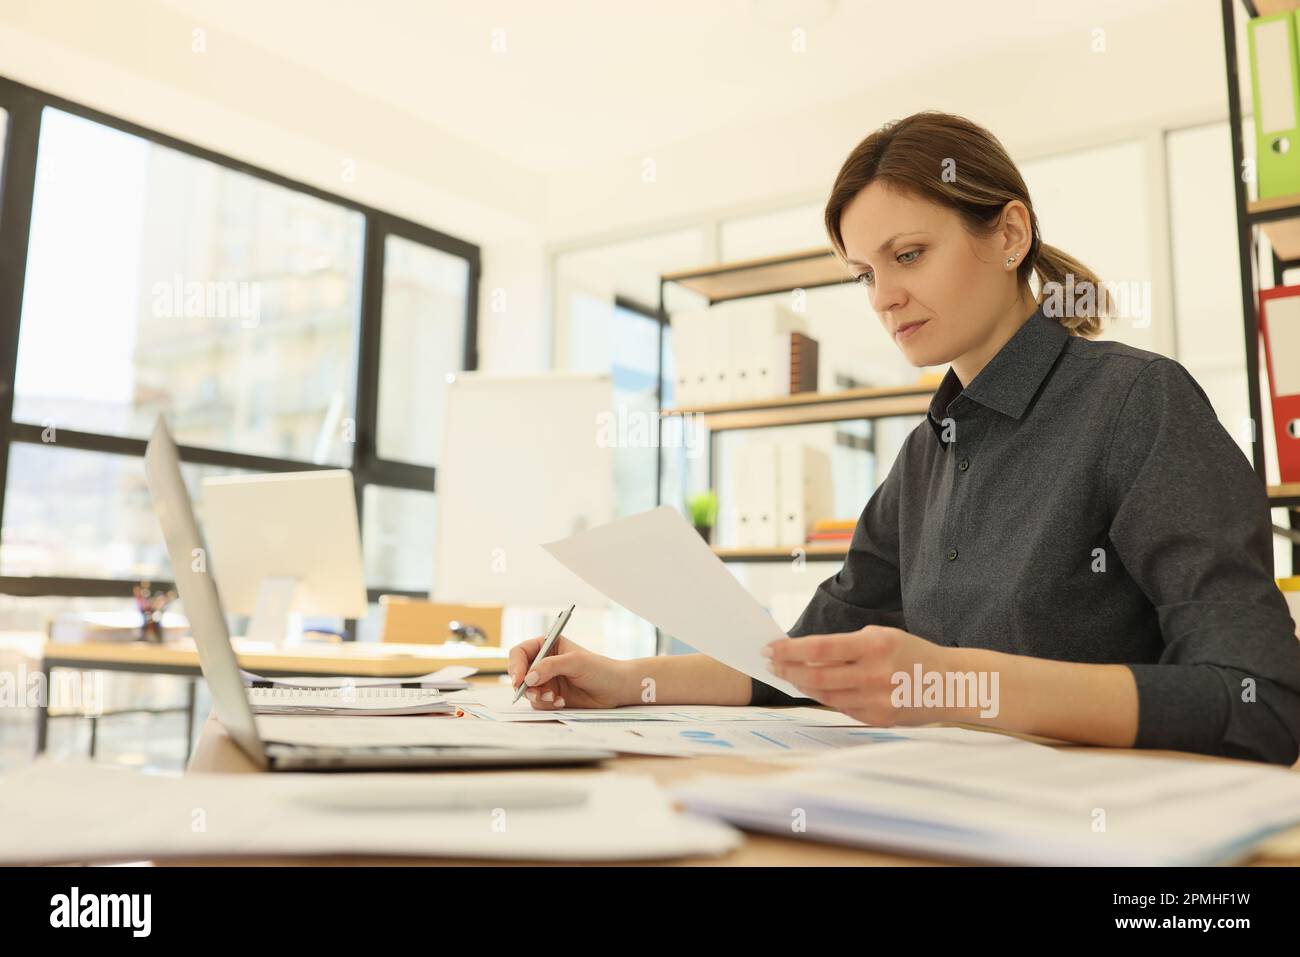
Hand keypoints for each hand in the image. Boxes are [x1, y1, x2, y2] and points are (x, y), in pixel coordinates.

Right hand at [506, 635, 630, 710]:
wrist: (616, 689)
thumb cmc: (600, 669)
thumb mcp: (575, 662)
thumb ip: (550, 667)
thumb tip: (529, 677)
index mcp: (548, 646)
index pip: (521, 652)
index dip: (516, 665)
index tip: (519, 680)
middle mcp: (544, 663)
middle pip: (520, 674)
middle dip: (525, 685)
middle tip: (535, 693)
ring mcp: (547, 681)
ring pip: (528, 691)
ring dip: (538, 696)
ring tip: (555, 698)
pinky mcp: (552, 696)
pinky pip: (539, 703)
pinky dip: (548, 704)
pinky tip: (562, 702)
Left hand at [763, 625, 958, 726]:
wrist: (951, 683)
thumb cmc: (911, 654)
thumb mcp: (883, 636)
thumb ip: (846, 646)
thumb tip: (803, 654)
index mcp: (875, 646)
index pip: (820, 649)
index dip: (790, 650)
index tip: (769, 648)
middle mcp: (875, 674)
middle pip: (816, 676)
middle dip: (788, 669)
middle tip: (772, 663)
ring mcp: (877, 700)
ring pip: (825, 695)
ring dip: (801, 685)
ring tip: (788, 675)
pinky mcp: (879, 719)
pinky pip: (842, 708)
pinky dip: (825, 697)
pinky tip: (814, 688)